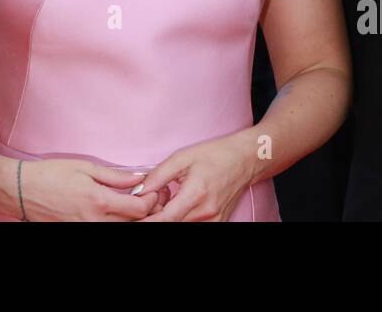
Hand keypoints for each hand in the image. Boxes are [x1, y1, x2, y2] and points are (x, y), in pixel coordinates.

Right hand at [17, 159, 161, 220]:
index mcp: (98, 201)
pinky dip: (115, 223)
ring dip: (132, 220)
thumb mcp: (84, 167)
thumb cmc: (50, 174)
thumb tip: (140, 177)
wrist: (20, 191)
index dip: (152, 200)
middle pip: (134, 225)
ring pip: (121, 230)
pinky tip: (117, 213)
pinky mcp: (77, 233)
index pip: (139, 209)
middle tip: (150, 198)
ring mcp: (85, 230)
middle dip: (148, 212)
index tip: (154, 190)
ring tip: (134, 206)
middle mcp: (94, 222)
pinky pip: (104, 231)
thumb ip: (115, 176)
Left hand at [136, 134, 255, 220]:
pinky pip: (193, 225)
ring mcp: (214, 221)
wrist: (246, 160)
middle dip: (156, 215)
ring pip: (181, 226)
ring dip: (169, 217)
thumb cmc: (215, 155)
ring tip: (170, 197)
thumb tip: (137, 191)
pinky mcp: (218, 224)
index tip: (135, 216)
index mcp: (196, 194)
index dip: (147, 219)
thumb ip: (158, 175)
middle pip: (171, 223)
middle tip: (155, 197)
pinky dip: (182, 218)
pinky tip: (181, 203)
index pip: (165, 218)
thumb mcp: (182, 157)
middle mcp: (206, 213)